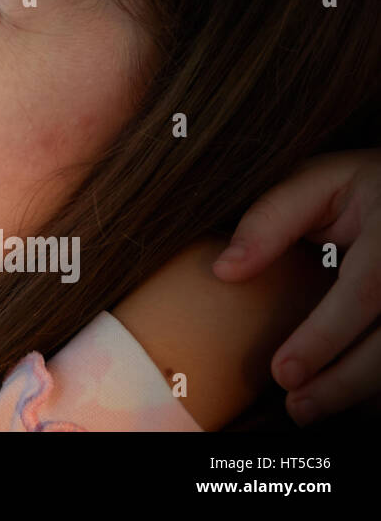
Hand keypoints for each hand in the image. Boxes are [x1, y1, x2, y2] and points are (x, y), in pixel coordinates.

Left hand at [212, 149, 380, 424]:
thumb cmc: (363, 187)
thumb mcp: (319, 181)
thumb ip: (272, 218)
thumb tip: (224, 271)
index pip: (366, 291)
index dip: (325, 337)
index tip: (282, 373)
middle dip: (345, 381)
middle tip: (296, 405)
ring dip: (359, 389)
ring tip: (308, 407)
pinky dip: (375, 381)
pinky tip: (343, 393)